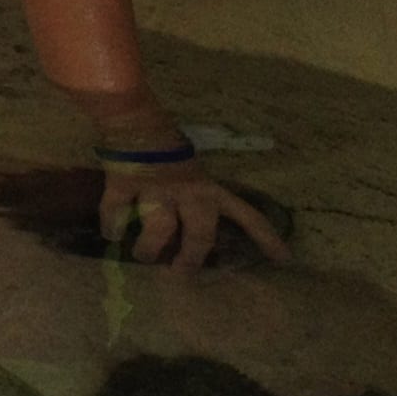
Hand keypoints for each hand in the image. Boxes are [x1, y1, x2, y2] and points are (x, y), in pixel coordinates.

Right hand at [99, 159, 292, 269]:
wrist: (137, 122)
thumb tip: (192, 240)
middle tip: (180, 273)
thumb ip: (196, 201)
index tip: (285, 260)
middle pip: (199, 234)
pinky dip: (113, 227)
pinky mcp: (126, 183)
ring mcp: (157, 188)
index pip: (247, 215)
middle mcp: (188, 191)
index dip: (266, 238)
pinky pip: (117, 211)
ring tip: (143, 255)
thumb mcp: (194, 176)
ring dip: (149, 248)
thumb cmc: (170, 151)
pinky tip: (112, 235)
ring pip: (159, 228)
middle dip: (190, 258)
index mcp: (210, 189)